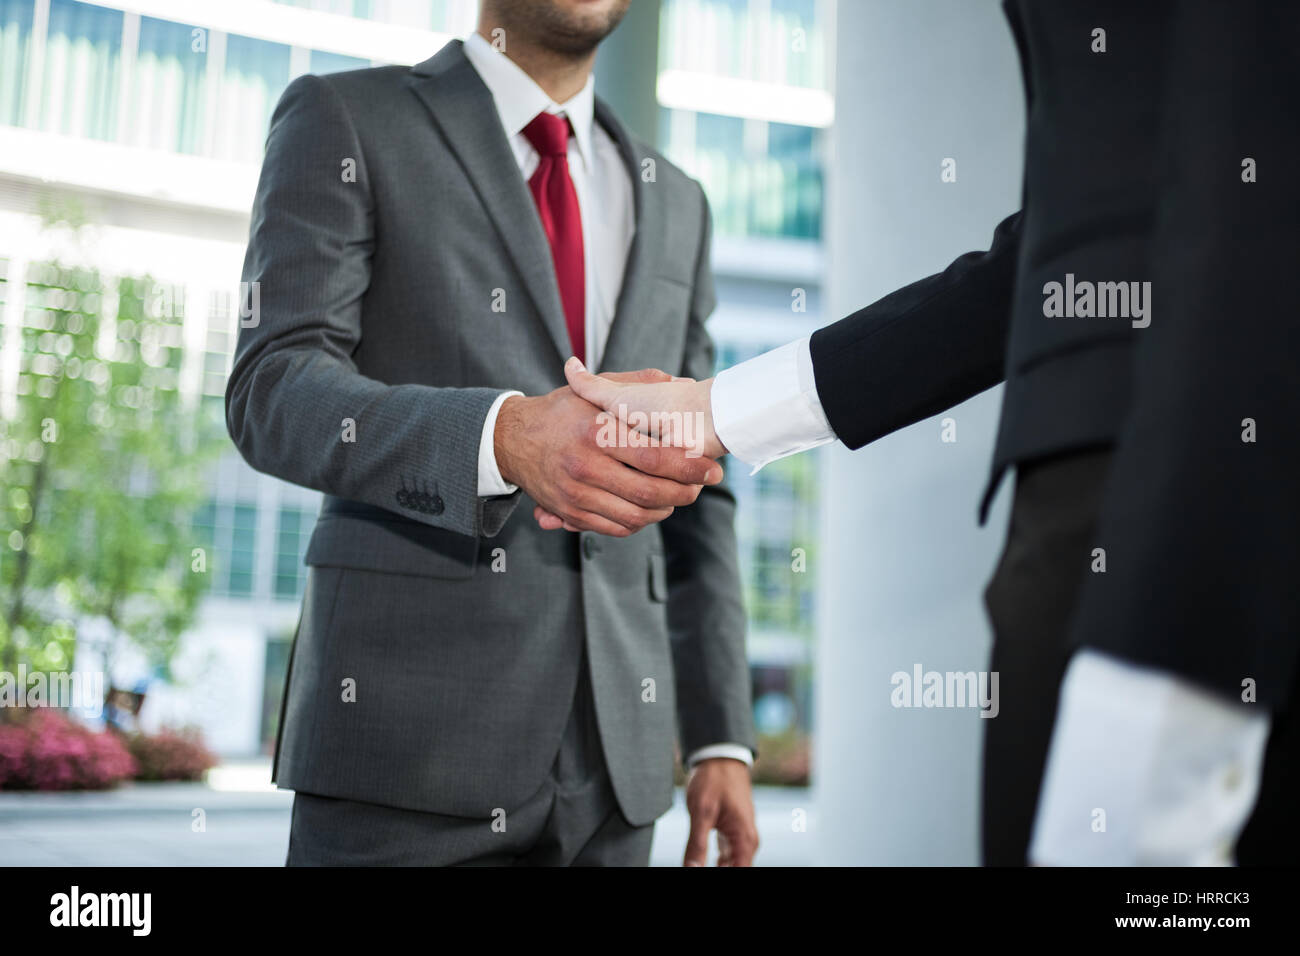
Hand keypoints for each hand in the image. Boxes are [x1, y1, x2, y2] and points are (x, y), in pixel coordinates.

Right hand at [495, 372, 722, 537]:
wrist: (511, 439)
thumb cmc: (560, 411)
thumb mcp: (593, 390)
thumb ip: (634, 385)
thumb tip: (678, 380)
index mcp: (597, 433)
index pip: (655, 457)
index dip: (689, 467)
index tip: (711, 467)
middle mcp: (586, 466)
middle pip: (650, 492)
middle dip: (685, 493)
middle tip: (702, 487)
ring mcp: (577, 494)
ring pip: (636, 516)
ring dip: (664, 511)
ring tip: (679, 498)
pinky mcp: (571, 513)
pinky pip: (615, 528)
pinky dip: (640, 523)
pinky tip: (652, 509)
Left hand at [684, 758, 758, 866]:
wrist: (720, 756)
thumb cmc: (714, 779)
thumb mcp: (701, 812)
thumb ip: (696, 844)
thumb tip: (691, 868)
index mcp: (744, 838)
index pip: (739, 871)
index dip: (721, 874)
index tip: (700, 869)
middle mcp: (747, 840)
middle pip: (735, 868)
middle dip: (717, 869)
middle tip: (694, 864)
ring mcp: (741, 835)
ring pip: (730, 864)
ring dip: (716, 867)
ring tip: (696, 863)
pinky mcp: (732, 831)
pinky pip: (727, 854)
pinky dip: (716, 861)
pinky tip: (702, 862)